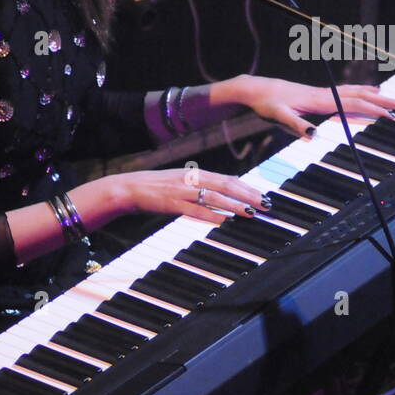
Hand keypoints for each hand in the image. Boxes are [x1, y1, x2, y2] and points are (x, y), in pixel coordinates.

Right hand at [115, 167, 266, 225]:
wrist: (129, 188)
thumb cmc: (156, 187)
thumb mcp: (181, 182)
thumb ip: (199, 187)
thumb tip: (219, 195)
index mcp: (195, 173)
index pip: (228, 179)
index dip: (247, 188)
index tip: (262, 196)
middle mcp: (192, 179)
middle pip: (226, 186)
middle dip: (248, 195)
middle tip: (265, 204)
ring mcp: (182, 191)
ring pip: (214, 197)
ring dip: (234, 205)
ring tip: (250, 212)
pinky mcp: (171, 203)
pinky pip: (194, 209)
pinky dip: (210, 214)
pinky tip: (223, 220)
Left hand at [233, 76, 394, 139]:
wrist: (255, 89)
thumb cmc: (266, 103)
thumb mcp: (278, 116)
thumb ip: (296, 124)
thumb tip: (315, 134)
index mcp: (319, 100)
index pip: (352, 104)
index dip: (373, 109)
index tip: (391, 114)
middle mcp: (324, 94)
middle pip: (359, 96)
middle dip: (382, 101)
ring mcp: (321, 93)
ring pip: (354, 93)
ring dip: (373, 96)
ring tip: (390, 99)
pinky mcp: (317, 95)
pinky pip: (345, 93)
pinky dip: (360, 93)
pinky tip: (364, 94)